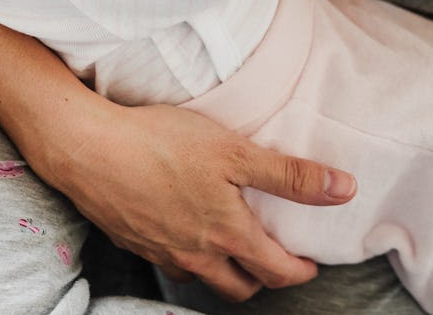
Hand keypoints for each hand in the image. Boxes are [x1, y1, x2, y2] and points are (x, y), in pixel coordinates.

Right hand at [42, 97, 355, 301]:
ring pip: (201, 279)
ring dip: (222, 272)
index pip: (278, 271)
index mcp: (228, 234)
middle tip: (271, 259)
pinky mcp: (130, 241)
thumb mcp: (234, 151)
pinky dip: (183, 256)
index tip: (309, 262)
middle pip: (240, 288)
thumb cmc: (159, 143)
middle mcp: (196, 254)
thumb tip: (345, 189)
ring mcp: (160, 251)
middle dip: (262, 279)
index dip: (301, 270)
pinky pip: (166, 262)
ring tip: (226, 248)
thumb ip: (289, 175)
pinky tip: (178, 230)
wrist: (86, 148)